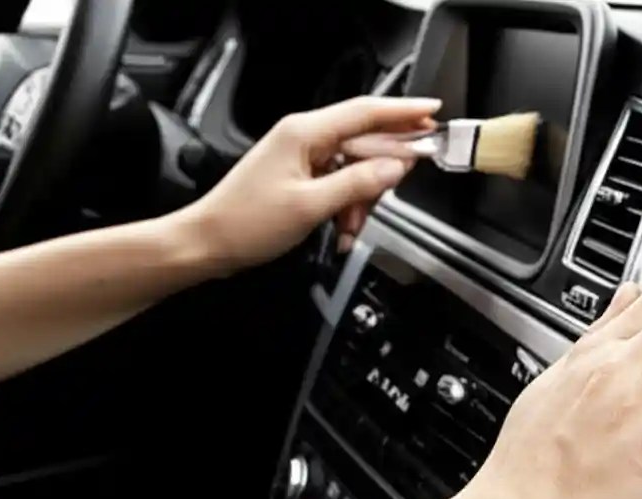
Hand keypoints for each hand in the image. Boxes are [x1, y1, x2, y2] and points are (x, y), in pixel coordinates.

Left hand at [179, 96, 440, 273]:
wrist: (208, 243)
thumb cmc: (246, 222)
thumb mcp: (311, 206)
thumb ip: (358, 183)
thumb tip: (396, 166)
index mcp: (305, 132)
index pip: (366, 112)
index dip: (404, 112)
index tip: (433, 114)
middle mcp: (304, 137)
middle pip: (365, 141)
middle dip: (383, 171)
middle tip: (394, 190)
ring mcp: (302, 156)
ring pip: (356, 167)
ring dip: (362, 199)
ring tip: (351, 227)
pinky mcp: (301, 175)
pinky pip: (339, 182)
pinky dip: (347, 206)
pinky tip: (343, 228)